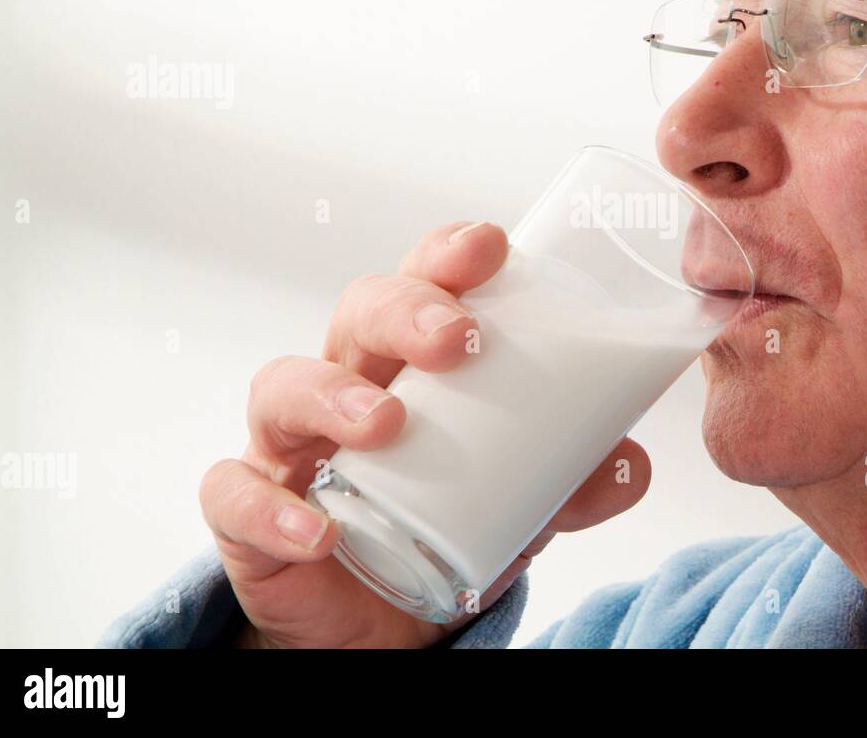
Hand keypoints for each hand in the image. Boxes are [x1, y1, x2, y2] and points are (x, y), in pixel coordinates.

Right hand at [199, 220, 651, 647]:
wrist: (377, 619)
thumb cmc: (440, 521)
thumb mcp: (517, 501)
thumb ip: (571, 482)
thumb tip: (630, 463)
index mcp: (412, 362)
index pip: (422, 281)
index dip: (447, 254)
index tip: (492, 248)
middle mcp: (347, 383)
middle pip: (358, 312)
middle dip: (404, 308)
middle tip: (455, 338)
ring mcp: (291, 444)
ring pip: (285, 386)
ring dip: (335, 394)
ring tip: (387, 423)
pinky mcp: (249, 512)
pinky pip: (236, 496)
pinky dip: (271, 510)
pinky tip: (319, 532)